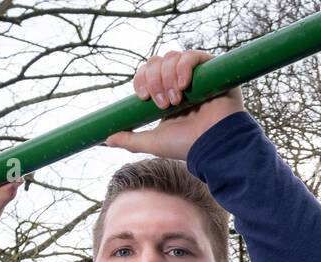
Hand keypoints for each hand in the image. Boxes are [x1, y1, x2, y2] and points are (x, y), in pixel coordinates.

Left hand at [104, 49, 244, 160]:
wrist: (214, 147)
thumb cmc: (188, 146)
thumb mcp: (153, 142)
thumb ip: (130, 140)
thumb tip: (106, 139)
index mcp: (167, 93)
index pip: (147, 72)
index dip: (141, 79)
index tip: (143, 97)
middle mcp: (181, 81)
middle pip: (157, 62)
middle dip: (154, 80)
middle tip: (162, 103)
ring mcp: (198, 75)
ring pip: (172, 56)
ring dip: (168, 77)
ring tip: (176, 99)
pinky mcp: (214, 71)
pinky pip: (192, 55)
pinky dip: (184, 67)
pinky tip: (184, 85)